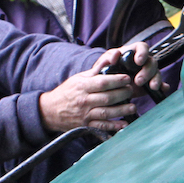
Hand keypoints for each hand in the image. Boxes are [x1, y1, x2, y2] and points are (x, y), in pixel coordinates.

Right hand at [37, 43, 164, 132]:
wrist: (50, 110)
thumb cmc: (68, 91)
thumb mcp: (80, 77)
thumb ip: (98, 68)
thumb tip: (114, 56)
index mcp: (83, 87)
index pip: (102, 82)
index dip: (116, 80)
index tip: (127, 78)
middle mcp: (84, 101)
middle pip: (107, 98)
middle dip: (122, 94)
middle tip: (132, 91)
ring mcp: (85, 114)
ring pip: (106, 112)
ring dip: (122, 110)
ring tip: (133, 107)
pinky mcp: (86, 126)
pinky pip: (102, 127)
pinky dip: (114, 126)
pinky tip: (125, 124)